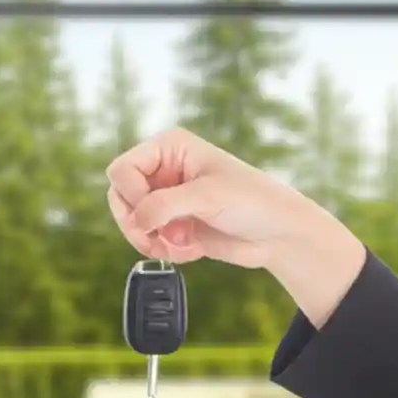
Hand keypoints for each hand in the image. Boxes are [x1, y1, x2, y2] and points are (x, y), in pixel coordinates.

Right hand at [105, 128, 365, 325]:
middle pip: (119, 196)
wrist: (278, 234)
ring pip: (129, 221)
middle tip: (157, 236)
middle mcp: (163, 170)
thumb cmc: (253, 201)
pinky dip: (165, 249)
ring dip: (150, 239)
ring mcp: (167, 199)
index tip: (154, 214)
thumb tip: (135, 221)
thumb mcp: (207, 195)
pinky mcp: (173, 225)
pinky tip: (192, 247)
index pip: (122, 170)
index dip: (131, 195)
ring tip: (179, 243)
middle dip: (136, 222)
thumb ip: (165, 204)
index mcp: (169, 148)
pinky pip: (147, 240)